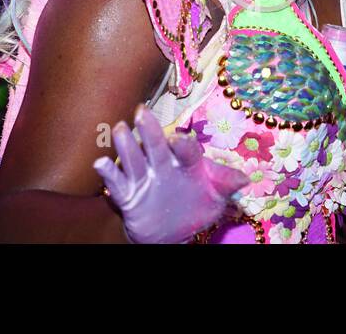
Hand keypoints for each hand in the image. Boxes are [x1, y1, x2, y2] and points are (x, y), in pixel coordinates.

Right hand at [93, 105, 248, 243]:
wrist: (169, 231)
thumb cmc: (194, 206)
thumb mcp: (214, 197)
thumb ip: (225, 184)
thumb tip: (245, 179)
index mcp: (185, 162)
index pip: (185, 150)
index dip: (183, 145)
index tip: (179, 140)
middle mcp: (162, 165)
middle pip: (156, 146)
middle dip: (150, 131)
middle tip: (142, 113)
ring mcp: (144, 179)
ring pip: (134, 160)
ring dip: (126, 146)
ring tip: (120, 129)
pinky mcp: (128, 195)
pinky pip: (117, 183)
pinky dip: (109, 173)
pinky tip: (101, 163)